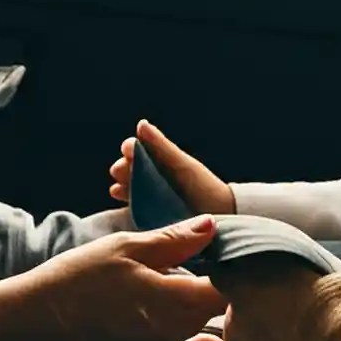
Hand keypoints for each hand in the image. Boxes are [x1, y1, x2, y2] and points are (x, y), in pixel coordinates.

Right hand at [31, 216, 227, 340]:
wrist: (29, 334)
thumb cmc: (75, 284)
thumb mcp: (125, 249)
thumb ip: (175, 241)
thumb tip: (214, 227)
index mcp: (182, 303)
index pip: (235, 288)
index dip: (233, 269)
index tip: (219, 256)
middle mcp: (181, 340)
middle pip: (223, 319)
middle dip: (219, 297)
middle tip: (197, 274)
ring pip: (199, 339)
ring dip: (195, 320)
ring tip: (165, 297)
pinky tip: (144, 325)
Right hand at [108, 120, 235, 213]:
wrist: (222, 216)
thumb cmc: (203, 186)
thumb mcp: (182, 165)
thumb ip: (162, 146)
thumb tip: (141, 124)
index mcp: (161, 161)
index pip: (138, 151)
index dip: (130, 149)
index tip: (127, 150)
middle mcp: (154, 177)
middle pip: (130, 169)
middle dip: (122, 168)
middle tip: (119, 171)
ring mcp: (152, 196)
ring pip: (130, 187)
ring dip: (122, 185)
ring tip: (118, 188)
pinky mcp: (152, 216)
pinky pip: (135, 207)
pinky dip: (127, 202)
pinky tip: (121, 199)